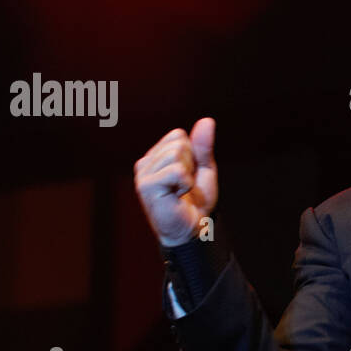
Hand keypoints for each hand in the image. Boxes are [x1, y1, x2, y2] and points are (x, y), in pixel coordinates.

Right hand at [134, 118, 217, 245]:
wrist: (193, 230)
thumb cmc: (196, 202)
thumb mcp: (203, 169)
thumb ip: (203, 146)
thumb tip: (207, 120)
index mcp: (156, 156)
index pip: (178, 135)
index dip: (193, 155)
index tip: (188, 176)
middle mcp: (145, 163)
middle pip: (178, 142)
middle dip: (191, 164)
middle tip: (185, 186)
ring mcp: (143, 174)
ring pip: (176, 154)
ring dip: (187, 175)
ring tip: (180, 191)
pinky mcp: (146, 185)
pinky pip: (176, 170)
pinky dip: (184, 183)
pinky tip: (177, 196)